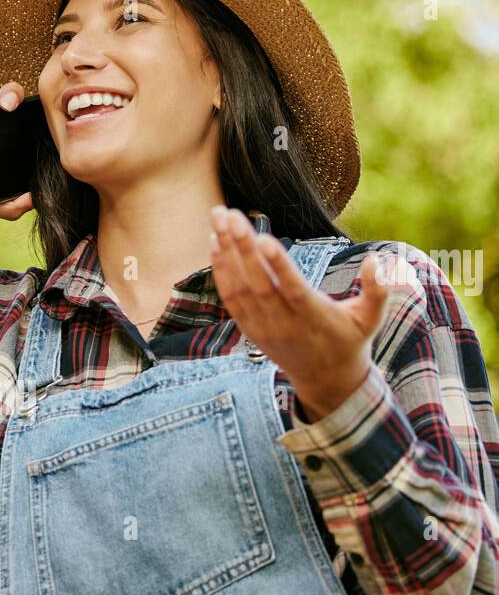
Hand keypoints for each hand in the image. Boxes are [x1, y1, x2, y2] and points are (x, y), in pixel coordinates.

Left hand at [208, 205, 391, 421]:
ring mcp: (263, 327)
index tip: (263, 237)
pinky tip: (215, 242)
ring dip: (227, 252)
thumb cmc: (351, 340)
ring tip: (219, 217)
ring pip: (239, 288)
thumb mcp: (371, 319)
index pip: (293, 290)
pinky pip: (231, 297)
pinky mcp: (250, 328)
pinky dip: (221, 270)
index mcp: (315, 318)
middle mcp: (284, 324)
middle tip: (231, 214)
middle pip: (258, 283)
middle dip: (242, 247)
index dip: (278, 265)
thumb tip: (377, 260)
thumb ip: (378, 290)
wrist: (325, 380)